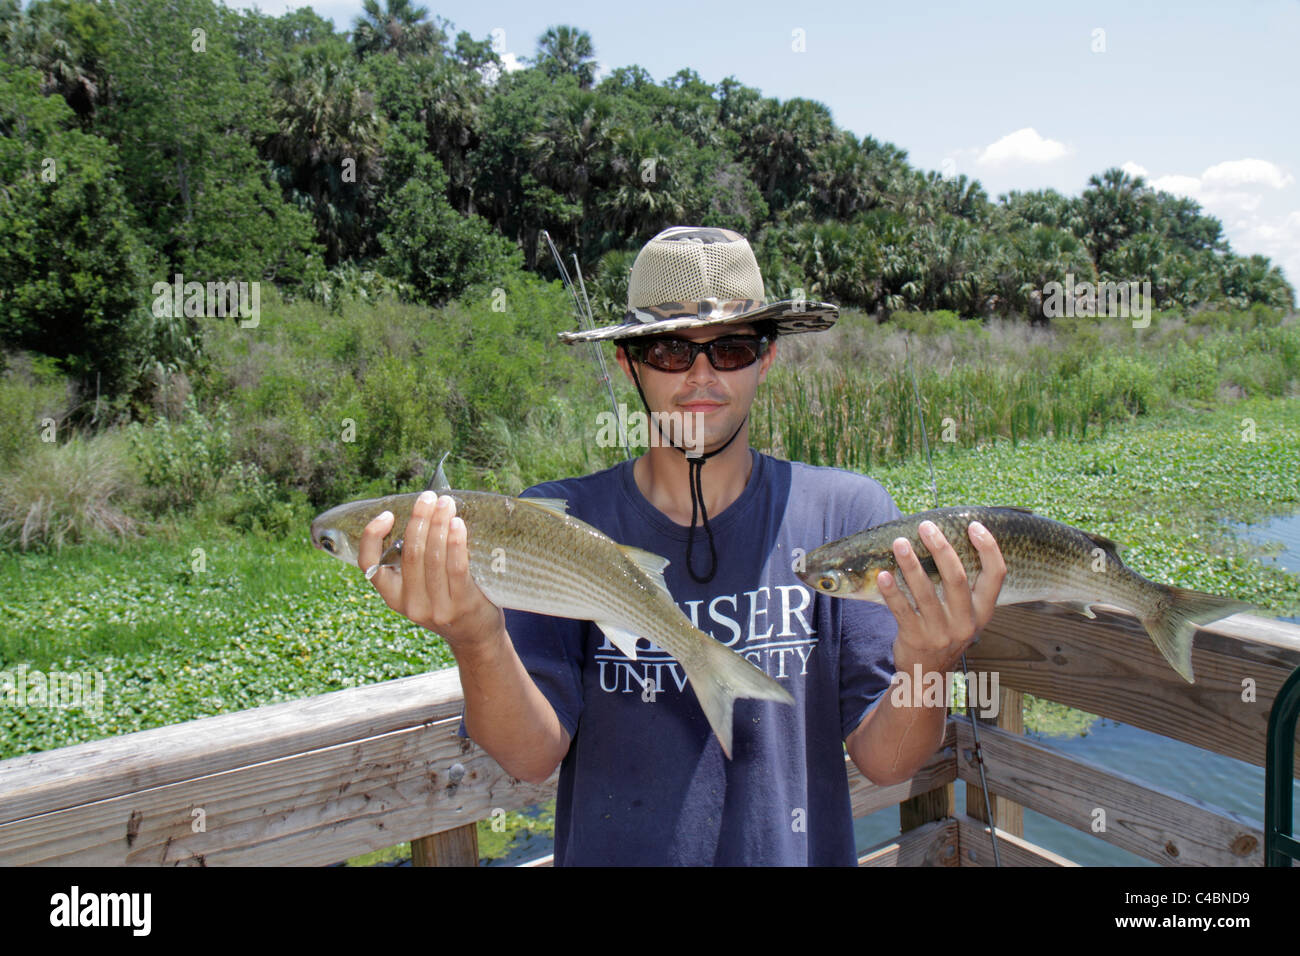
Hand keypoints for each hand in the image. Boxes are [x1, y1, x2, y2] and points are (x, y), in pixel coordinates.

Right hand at [358, 491, 504, 652]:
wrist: (476, 638)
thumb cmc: (449, 602)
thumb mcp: (422, 589)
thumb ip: (415, 563)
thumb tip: (420, 514)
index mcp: (393, 597)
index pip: (368, 566)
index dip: (372, 537)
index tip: (387, 514)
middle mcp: (410, 604)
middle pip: (409, 553)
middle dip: (419, 519)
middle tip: (429, 498)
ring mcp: (436, 608)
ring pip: (432, 557)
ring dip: (438, 524)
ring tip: (446, 504)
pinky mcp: (461, 606)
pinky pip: (456, 568)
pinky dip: (455, 542)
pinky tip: (458, 524)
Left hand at [878, 519, 1005, 674]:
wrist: (927, 676)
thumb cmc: (944, 633)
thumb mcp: (964, 615)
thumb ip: (962, 588)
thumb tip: (945, 540)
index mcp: (983, 612)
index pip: (997, 575)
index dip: (989, 548)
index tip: (974, 525)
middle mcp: (966, 623)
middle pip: (957, 579)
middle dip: (942, 549)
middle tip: (926, 526)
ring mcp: (941, 633)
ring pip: (926, 592)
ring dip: (911, 564)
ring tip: (900, 543)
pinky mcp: (916, 639)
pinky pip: (902, 610)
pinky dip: (892, 591)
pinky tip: (883, 574)